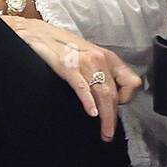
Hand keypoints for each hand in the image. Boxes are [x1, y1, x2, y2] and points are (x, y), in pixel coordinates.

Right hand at [0, 16, 142, 141]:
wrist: (35, 32)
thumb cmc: (60, 46)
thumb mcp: (87, 56)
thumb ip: (99, 72)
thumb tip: (107, 96)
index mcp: (108, 57)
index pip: (131, 83)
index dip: (127, 99)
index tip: (118, 109)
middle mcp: (100, 59)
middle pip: (114, 94)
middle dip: (113, 118)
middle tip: (108, 134)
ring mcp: (84, 62)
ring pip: (103, 94)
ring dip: (106, 117)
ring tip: (103, 133)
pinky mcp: (67, 66)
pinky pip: (82, 87)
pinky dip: (88, 101)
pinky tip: (91, 113)